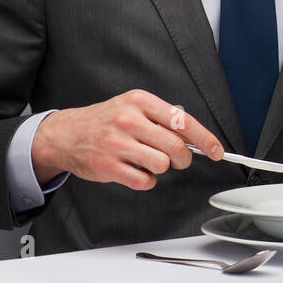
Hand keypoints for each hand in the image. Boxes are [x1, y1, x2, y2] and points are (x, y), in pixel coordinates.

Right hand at [32, 90, 222, 190]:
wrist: (66, 134)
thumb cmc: (105, 121)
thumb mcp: (133, 107)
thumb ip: (161, 119)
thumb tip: (194, 138)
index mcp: (140, 101)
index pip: (183, 121)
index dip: (204, 139)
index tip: (217, 150)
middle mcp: (129, 120)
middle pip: (176, 146)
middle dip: (184, 159)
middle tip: (180, 160)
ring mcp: (117, 143)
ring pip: (162, 164)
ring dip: (163, 169)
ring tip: (150, 162)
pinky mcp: (108, 166)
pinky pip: (144, 180)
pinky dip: (147, 180)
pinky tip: (138, 171)